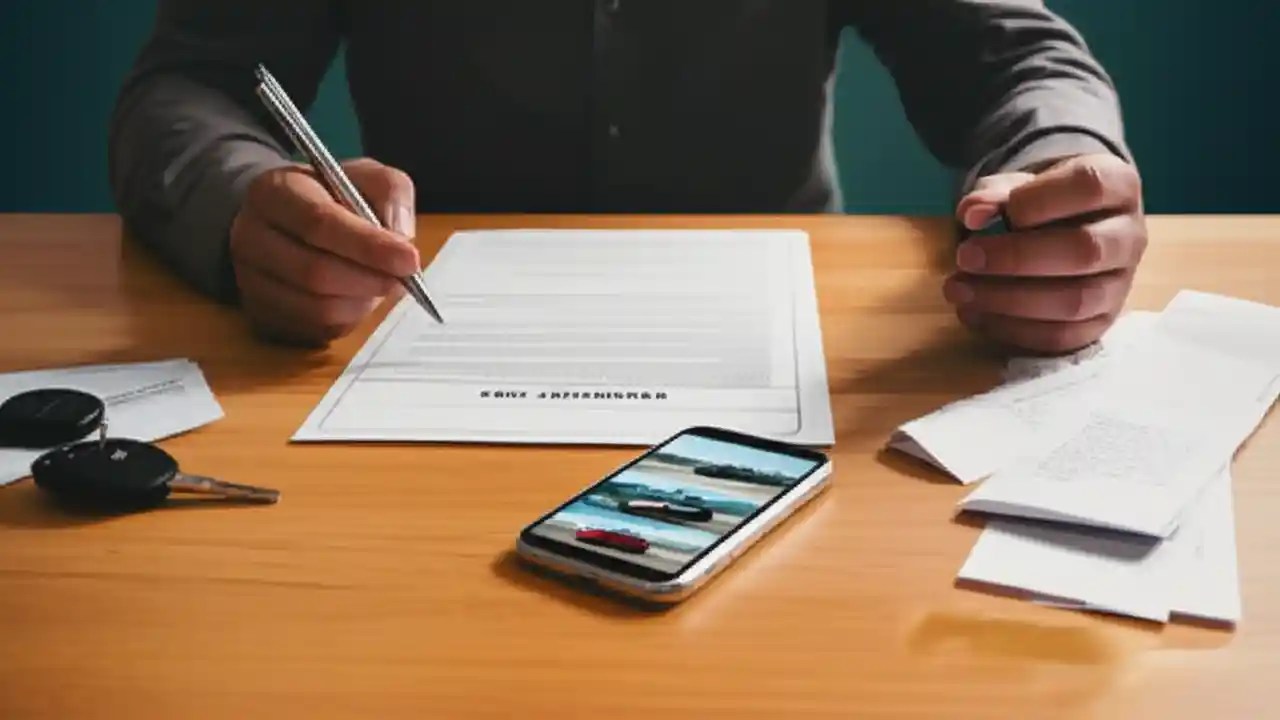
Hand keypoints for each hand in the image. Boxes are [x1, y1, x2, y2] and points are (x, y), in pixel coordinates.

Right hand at [229, 158, 419, 345]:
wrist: (284, 220)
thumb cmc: (330, 196)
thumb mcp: (365, 176)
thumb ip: (389, 193)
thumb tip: (401, 238)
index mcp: (273, 191)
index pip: (319, 223)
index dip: (369, 246)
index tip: (410, 260)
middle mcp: (250, 236)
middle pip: (314, 272)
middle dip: (369, 280)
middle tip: (402, 279)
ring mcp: (249, 280)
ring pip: (316, 308)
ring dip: (361, 302)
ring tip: (377, 283)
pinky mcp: (261, 314)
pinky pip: (314, 330)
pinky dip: (348, 319)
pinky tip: (357, 297)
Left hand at [948, 152, 1146, 353]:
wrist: (1070, 228)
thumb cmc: (1043, 201)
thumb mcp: (1018, 185)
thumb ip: (995, 194)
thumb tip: (971, 214)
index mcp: (1118, 185)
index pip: (1089, 186)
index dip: (1036, 200)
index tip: (990, 211)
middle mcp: (1130, 235)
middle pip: (1085, 251)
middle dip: (1016, 258)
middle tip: (964, 258)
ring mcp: (1121, 284)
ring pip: (1076, 301)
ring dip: (1009, 301)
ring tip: (960, 291)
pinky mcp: (1102, 323)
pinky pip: (1064, 337)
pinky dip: (1014, 330)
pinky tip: (976, 315)